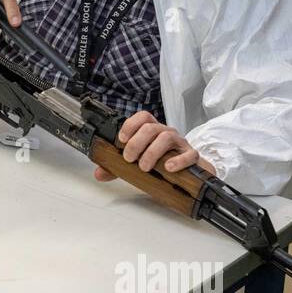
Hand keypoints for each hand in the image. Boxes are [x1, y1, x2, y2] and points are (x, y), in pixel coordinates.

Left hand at [93, 110, 216, 182]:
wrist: (188, 175)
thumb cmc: (160, 165)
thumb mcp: (138, 164)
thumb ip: (118, 168)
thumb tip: (98, 173)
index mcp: (153, 131)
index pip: (143, 117)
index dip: (130, 125)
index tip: (121, 140)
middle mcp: (166, 133)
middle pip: (151, 127)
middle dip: (137, 143)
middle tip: (129, 159)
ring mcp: (180, 144)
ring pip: (167, 137)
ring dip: (152, 152)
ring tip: (144, 167)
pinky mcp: (192, 156)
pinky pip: (189, 154)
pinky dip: (178, 160)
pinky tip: (168, 168)